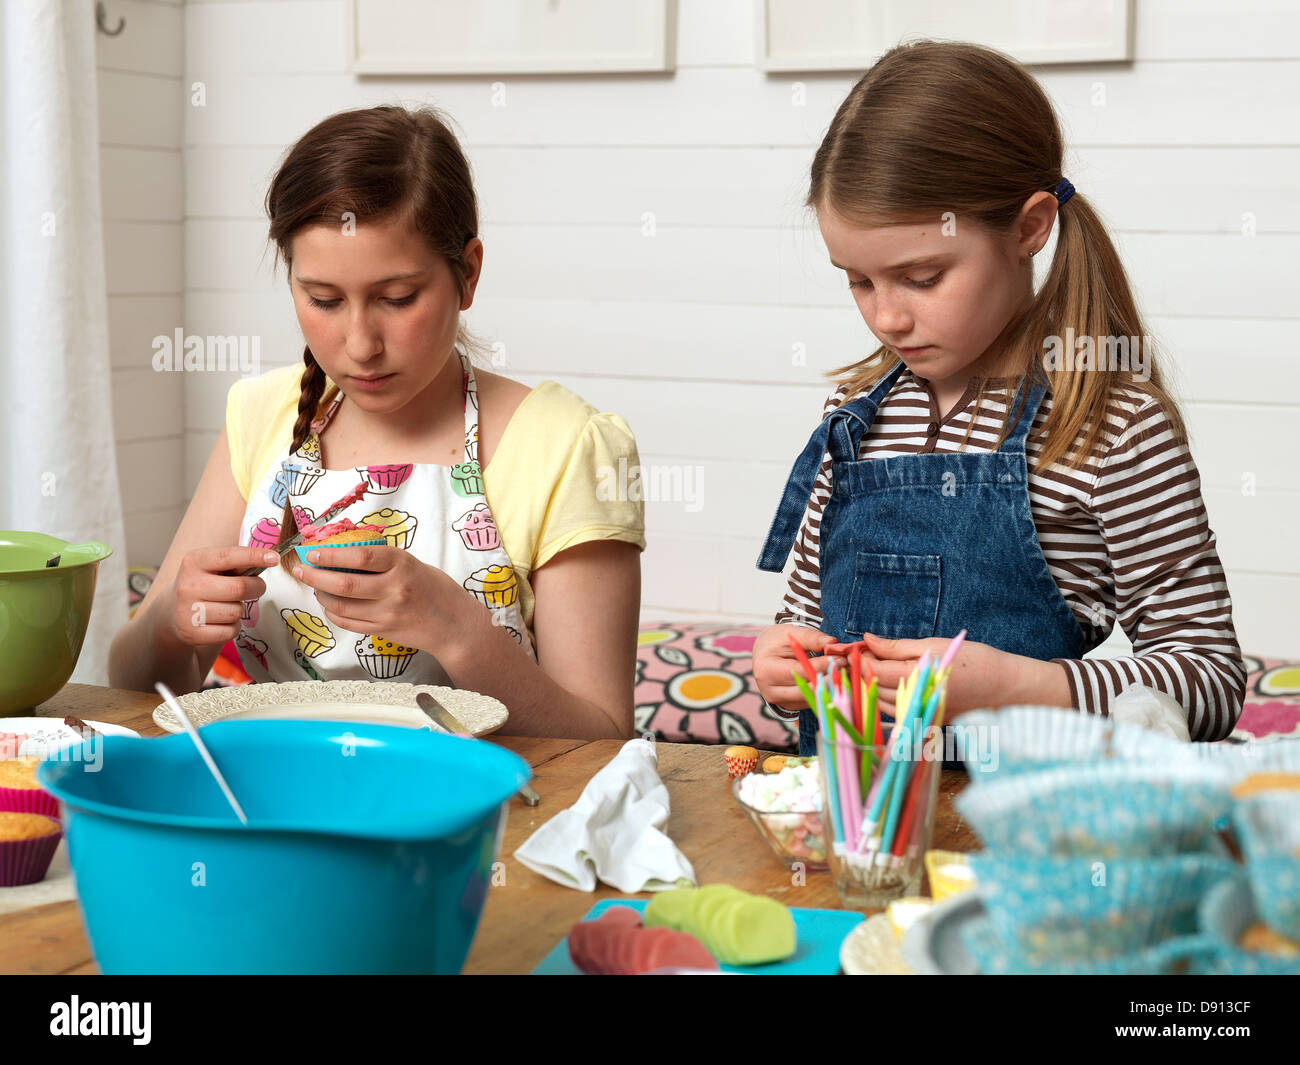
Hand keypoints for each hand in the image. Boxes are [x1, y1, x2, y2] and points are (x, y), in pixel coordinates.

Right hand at [170, 546, 272, 647]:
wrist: (171, 613)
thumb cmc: (203, 585)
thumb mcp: (213, 567)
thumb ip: (237, 562)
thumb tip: (270, 558)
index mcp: (194, 562)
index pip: (229, 556)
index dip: (254, 556)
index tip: (274, 557)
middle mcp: (189, 585)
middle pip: (239, 588)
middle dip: (256, 588)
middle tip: (257, 587)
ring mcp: (188, 610)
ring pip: (236, 612)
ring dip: (240, 610)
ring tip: (228, 605)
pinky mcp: (192, 633)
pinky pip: (230, 631)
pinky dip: (233, 627)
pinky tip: (221, 621)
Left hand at [291, 545, 471, 651]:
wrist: (454, 625)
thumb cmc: (435, 589)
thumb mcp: (413, 564)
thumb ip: (382, 560)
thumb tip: (342, 553)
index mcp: (402, 565)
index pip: (359, 556)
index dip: (331, 554)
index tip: (313, 552)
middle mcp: (394, 589)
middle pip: (344, 583)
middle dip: (315, 576)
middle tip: (302, 570)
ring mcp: (388, 613)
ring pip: (341, 606)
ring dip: (321, 595)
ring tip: (316, 587)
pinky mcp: (383, 631)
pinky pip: (348, 622)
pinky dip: (333, 613)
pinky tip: (330, 604)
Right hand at [751, 624, 843, 711]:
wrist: (764, 654)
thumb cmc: (776, 642)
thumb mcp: (792, 633)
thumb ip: (812, 638)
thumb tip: (832, 643)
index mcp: (766, 669)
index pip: (798, 672)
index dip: (820, 667)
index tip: (839, 659)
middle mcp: (769, 690)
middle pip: (804, 690)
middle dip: (828, 679)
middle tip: (846, 668)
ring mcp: (778, 701)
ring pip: (809, 698)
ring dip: (829, 688)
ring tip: (843, 674)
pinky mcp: (788, 706)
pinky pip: (809, 701)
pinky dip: (823, 692)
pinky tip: (835, 681)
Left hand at [822, 632, 1053, 718]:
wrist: (1009, 688)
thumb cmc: (977, 660)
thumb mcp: (935, 645)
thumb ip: (897, 646)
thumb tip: (867, 640)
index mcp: (920, 678)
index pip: (876, 671)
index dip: (859, 659)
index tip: (848, 647)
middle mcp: (918, 700)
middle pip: (875, 688)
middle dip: (861, 671)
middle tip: (854, 654)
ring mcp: (923, 714)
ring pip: (883, 703)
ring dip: (872, 686)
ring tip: (869, 666)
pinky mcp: (928, 721)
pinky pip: (898, 711)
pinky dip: (887, 698)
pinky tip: (887, 684)